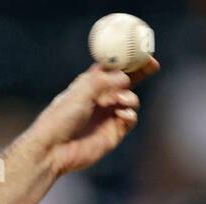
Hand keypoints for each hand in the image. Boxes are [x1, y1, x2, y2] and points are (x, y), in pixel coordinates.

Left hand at [32, 57, 159, 175]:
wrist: (52, 150)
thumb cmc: (60, 119)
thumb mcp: (80, 92)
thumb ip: (103, 81)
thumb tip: (125, 78)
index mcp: (89, 85)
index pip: (113, 67)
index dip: (128, 59)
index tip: (142, 51)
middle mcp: (100, 99)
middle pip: (126, 81)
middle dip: (140, 72)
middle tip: (152, 65)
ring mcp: (107, 115)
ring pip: (131, 100)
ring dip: (130, 97)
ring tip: (120, 101)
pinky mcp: (113, 133)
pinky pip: (130, 118)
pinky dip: (130, 114)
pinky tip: (121, 115)